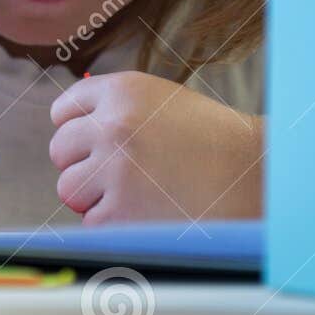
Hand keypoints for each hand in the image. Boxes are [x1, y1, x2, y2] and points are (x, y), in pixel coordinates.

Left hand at [49, 70, 261, 223]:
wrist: (254, 178)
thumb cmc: (210, 141)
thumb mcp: (162, 101)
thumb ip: (115, 107)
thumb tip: (66, 121)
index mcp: (122, 90)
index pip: (64, 110)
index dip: (78, 130)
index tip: (97, 143)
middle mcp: (112, 125)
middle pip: (60, 150)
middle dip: (83, 164)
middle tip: (121, 173)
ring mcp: (114, 170)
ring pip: (68, 188)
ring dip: (93, 196)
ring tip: (137, 193)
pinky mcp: (119, 213)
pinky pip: (91, 221)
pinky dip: (113, 224)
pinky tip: (148, 212)